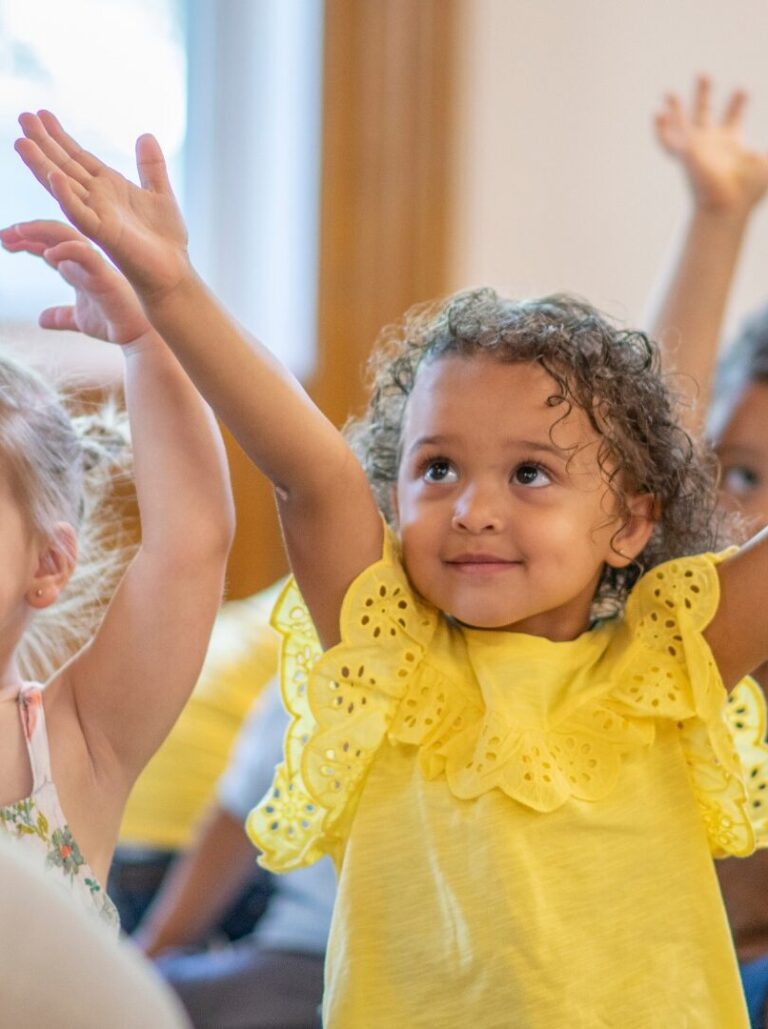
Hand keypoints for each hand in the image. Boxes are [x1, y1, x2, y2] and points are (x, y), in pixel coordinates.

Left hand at [0, 220, 150, 343]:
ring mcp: (94, 264)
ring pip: (65, 235)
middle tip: (4, 235)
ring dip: (39, 230)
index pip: (49, 246)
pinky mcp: (103, 274)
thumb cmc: (114, 324)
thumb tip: (42, 319)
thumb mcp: (79, 320)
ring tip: (17, 233)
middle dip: (27, 231)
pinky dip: (66, 250)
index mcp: (78, 267)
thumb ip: (61, 316)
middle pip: (53, 234)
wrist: (138, 337)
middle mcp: (85, 260)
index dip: (26, 241)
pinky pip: (83, 254)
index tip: (5, 241)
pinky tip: (48, 255)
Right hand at [14, 110, 189, 300]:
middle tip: (23, 117)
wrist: (174, 272)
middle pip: (64, 166)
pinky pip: (81, 215)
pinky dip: (67, 196)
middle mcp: (97, 200)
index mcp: (109, 187)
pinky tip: (55, 177)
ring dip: (42, 165)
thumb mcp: (160, 193)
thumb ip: (151, 167)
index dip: (60, 136)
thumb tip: (146, 135)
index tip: (41, 114)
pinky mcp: (104, 234)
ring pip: (63, 187)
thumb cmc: (166, 239)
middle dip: (43, 143)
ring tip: (22, 143)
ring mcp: (98, 216)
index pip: (78, 157)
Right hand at [655, 76, 767, 216]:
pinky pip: (668, 142)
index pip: (732, 117)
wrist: (728, 204)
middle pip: (705, 113)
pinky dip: (661, 129)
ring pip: (681, 125)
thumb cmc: (749, 190)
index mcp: (731, 143)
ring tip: (667, 93)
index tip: (741, 90)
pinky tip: (657, 114)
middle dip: (704, 94)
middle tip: (703, 74)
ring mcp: (696, 148)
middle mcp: (711, 143)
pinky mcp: (685, 154)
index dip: (736, 103)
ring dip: (675, 109)